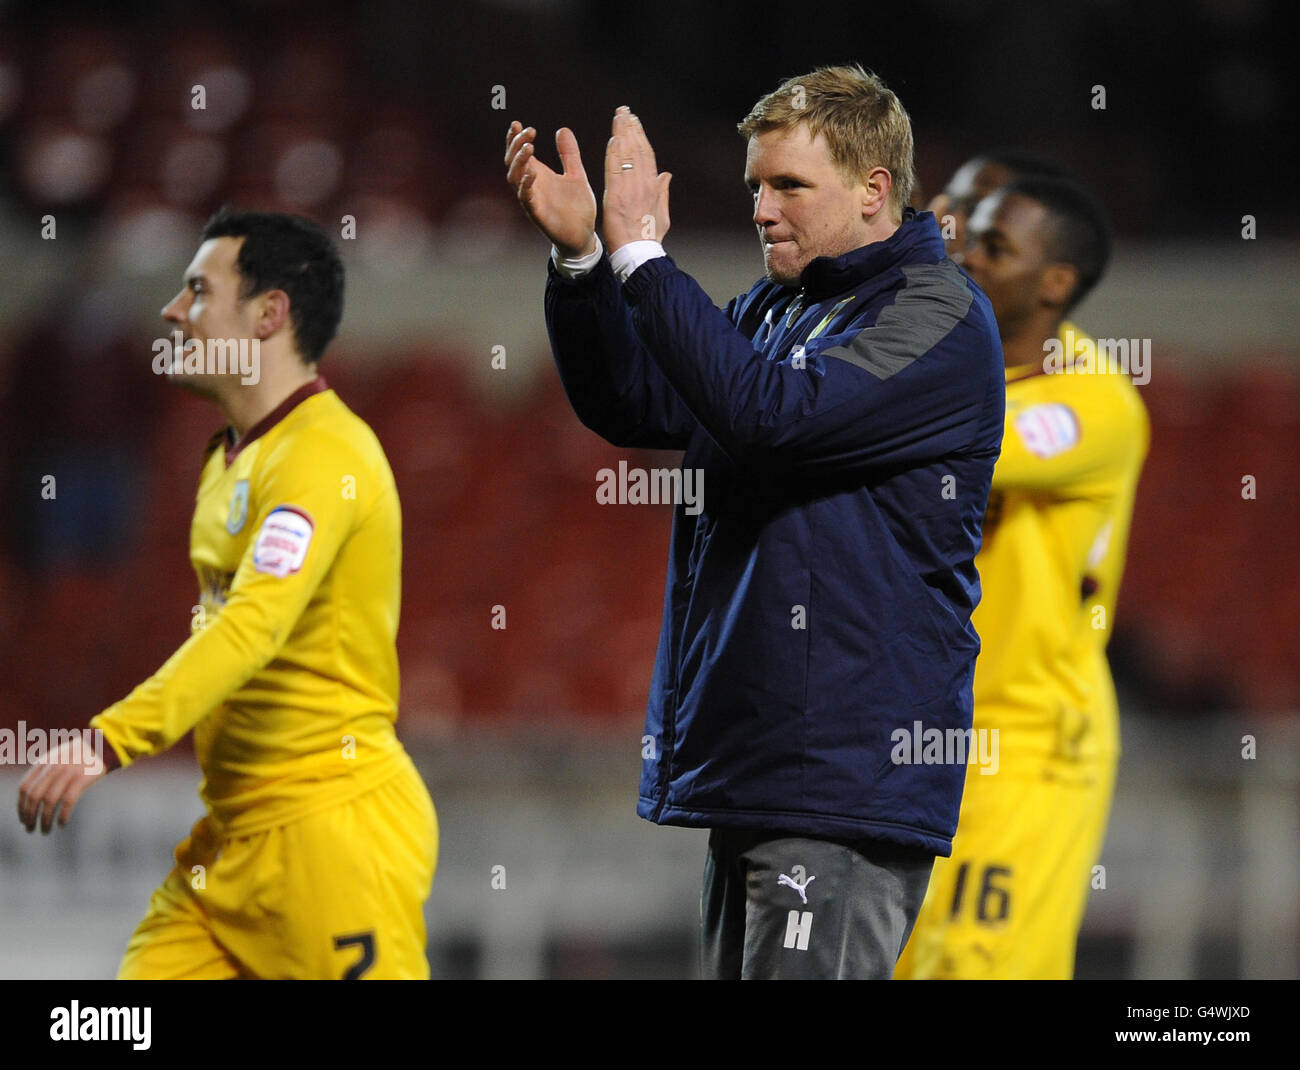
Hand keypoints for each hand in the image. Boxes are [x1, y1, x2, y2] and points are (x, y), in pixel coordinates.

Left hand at [17, 737, 107, 832]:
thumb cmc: (79, 756)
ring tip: (44, 831)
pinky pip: (68, 801)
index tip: (23, 819)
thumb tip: (29, 796)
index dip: (21, 806)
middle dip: (30, 816)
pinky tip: (61, 824)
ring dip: (44, 820)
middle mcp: (53, 767)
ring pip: (49, 801)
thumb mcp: (56, 758)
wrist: (103, 745)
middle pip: (34, 796)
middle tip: (30, 829)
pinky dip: (63, 815)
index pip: (24, 788)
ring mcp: (68, 772)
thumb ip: (43, 772)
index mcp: (44, 762)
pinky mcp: (83, 778)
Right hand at [505, 121, 597, 258]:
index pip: (519, 153)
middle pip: (512, 162)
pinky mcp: (537, 215)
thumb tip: (563, 129)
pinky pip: (525, 199)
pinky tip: (531, 173)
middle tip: (527, 132)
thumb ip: (569, 154)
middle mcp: (531, 186)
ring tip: (529, 147)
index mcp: (538, 175)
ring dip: (519, 161)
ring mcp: (532, 200)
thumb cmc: (577, 208)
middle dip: (516, 145)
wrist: (584, 236)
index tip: (517, 123)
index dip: (515, 138)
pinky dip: (526, 185)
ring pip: (514, 178)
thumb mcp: (576, 174)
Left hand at [601, 106, 671, 253]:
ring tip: (618, 116)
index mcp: (653, 186)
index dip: (640, 136)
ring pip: (627, 155)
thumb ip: (663, 191)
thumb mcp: (662, 214)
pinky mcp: (617, 196)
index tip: (635, 121)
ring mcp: (631, 189)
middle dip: (630, 128)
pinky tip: (613, 139)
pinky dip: (614, 153)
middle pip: (637, 149)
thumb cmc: (649, 237)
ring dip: (622, 133)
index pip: (647, 154)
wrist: (639, 253)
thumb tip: (666, 174)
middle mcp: (644, 184)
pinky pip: (615, 169)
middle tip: (624, 110)